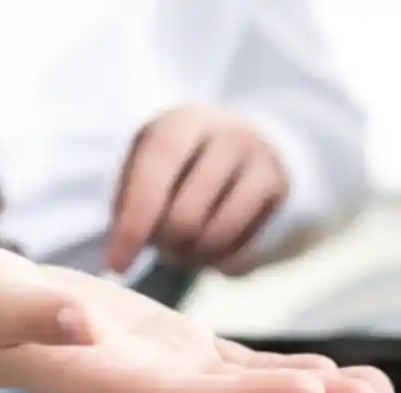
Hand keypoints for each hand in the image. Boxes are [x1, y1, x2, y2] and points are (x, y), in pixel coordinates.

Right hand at [0, 247, 393, 392]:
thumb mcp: (0, 298)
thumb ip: (38, 312)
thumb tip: (79, 320)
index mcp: (121, 386)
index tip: (312, 390)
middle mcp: (159, 390)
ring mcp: (174, 373)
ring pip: (257, 387)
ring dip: (319, 390)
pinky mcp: (181, 352)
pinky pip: (246, 366)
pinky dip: (289, 368)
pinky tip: (331, 372)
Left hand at [107, 105, 288, 274]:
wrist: (258, 147)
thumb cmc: (188, 164)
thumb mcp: (152, 167)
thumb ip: (130, 203)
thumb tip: (118, 257)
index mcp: (183, 121)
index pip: (156, 166)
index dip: (135, 219)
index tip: (117, 264)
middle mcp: (228, 136)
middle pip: (186, 214)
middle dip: (167, 245)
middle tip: (165, 247)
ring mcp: (262, 163)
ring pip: (218, 236)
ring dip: (195, 258)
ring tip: (188, 249)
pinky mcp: (283, 193)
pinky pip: (246, 251)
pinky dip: (223, 263)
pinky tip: (216, 250)